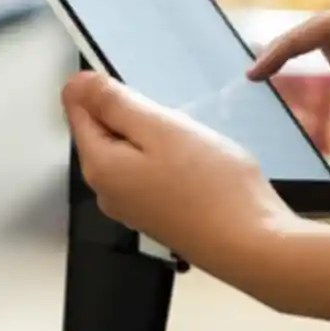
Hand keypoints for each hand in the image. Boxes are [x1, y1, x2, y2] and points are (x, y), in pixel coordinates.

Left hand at [61, 72, 296, 280]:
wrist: (253, 246)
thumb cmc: (210, 183)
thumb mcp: (160, 128)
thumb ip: (114, 104)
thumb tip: (75, 84)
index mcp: (98, 165)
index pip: (77, 109)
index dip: (104, 88)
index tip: (143, 93)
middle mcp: (105, 190)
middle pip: (104, 130)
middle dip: (136, 115)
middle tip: (175, 123)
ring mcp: (130, 207)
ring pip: (129, 150)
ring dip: (155, 137)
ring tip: (190, 145)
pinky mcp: (156, 217)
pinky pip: (148, 172)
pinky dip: (167, 159)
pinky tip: (196, 165)